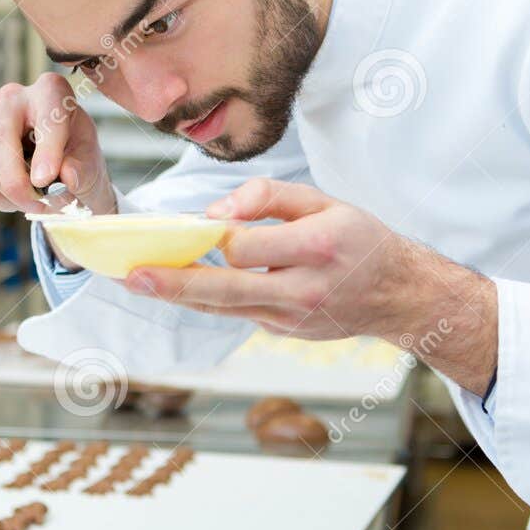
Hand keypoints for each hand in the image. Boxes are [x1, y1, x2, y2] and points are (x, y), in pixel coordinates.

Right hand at [0, 75, 116, 269]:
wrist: (59, 161)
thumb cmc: (77, 154)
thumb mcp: (91, 161)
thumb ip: (82, 169)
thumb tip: (67, 177)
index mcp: (50, 91)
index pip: (47, 119)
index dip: (47, 151)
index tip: (46, 180)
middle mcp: (12, 98)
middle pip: (0, 142)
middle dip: (18, 184)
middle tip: (41, 207)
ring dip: (17, 199)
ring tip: (41, 200)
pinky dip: (5, 202)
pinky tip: (22, 195)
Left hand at [121, 178, 498, 393]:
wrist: (396, 295)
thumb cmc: (358, 239)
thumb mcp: (324, 201)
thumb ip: (268, 197)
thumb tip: (215, 212)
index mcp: (317, 249)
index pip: (248, 248)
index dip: (219, 235)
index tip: (199, 223)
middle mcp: (303, 291)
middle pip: (224, 289)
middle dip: (174, 282)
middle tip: (132, 276)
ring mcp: (291, 319)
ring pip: (222, 307)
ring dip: (178, 293)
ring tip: (137, 281)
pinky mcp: (282, 332)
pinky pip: (236, 311)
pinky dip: (211, 296)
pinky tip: (184, 283)